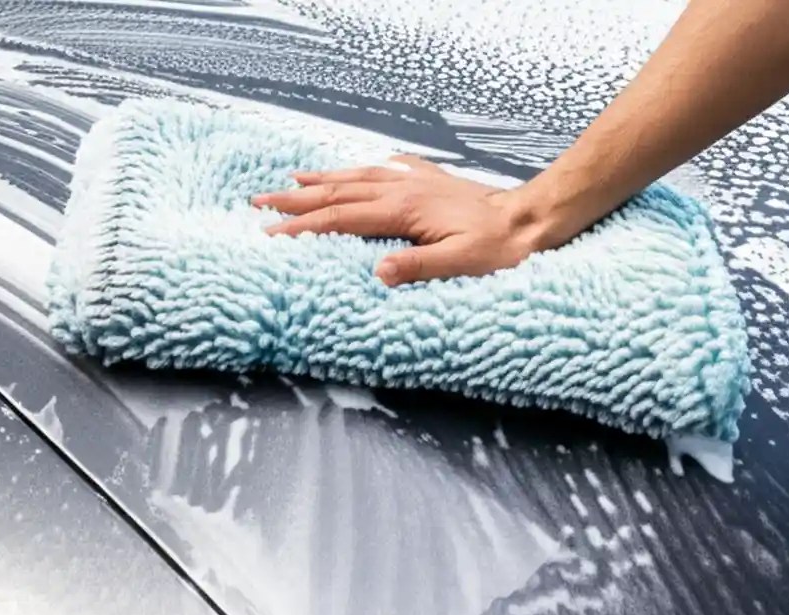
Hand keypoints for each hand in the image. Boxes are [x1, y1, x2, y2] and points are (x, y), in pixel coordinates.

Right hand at [251, 155, 557, 286]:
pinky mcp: (428, 182)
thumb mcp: (461, 265)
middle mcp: (402, 189)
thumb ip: (418, 267)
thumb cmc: (499, 250)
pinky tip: (352, 169)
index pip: (340, 218)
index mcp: (403, 211)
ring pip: (356, 178)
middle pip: (338, 193)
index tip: (271, 233)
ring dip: (320, 180)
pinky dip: (360, 170)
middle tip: (258, 203)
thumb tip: (377, 272)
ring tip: (289, 181)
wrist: (530, 219)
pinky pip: (385, 170)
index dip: (303, 227)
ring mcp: (414, 182)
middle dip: (295, 199)